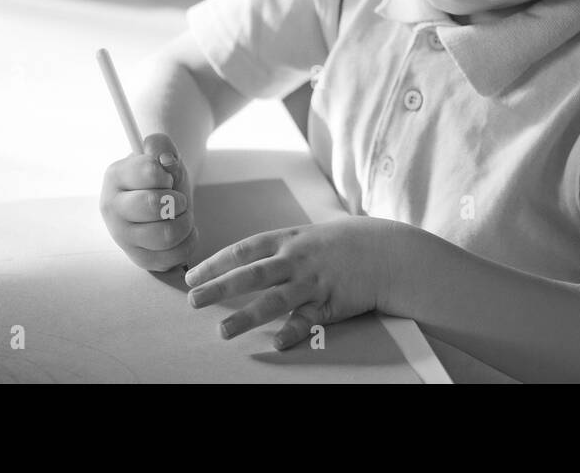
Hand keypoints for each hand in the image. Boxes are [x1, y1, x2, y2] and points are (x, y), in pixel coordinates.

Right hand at [99, 133, 198, 271]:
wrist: (158, 204)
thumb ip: (162, 147)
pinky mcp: (139, 258)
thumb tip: (167, 161)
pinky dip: (189, 241)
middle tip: (176, 200)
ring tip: (181, 216)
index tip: (165, 178)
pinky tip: (183, 231)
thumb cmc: (160, 178)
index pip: (150, 171)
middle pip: (156, 205)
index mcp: (115, 175)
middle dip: (178, 200)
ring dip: (186, 222)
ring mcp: (122, 236)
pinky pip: (174, 256)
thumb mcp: (162, 156)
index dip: (168, 174)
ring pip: (167, 234)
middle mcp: (111, 207)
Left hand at [184, 216, 407, 348]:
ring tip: (223, 331)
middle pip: (251, 273)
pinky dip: (293, 331)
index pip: (243, 250)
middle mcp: (297, 259)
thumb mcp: (310, 235)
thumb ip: (280, 248)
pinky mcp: (331, 302)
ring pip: (275, 299)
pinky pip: (309, 320)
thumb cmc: (344, 244)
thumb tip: (246, 261)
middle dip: (219, 287)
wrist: (388, 251)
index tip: (192, 277)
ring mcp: (314, 281)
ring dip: (247, 316)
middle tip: (192, 300)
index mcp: (288, 239)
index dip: (215, 263)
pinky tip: (277, 343)